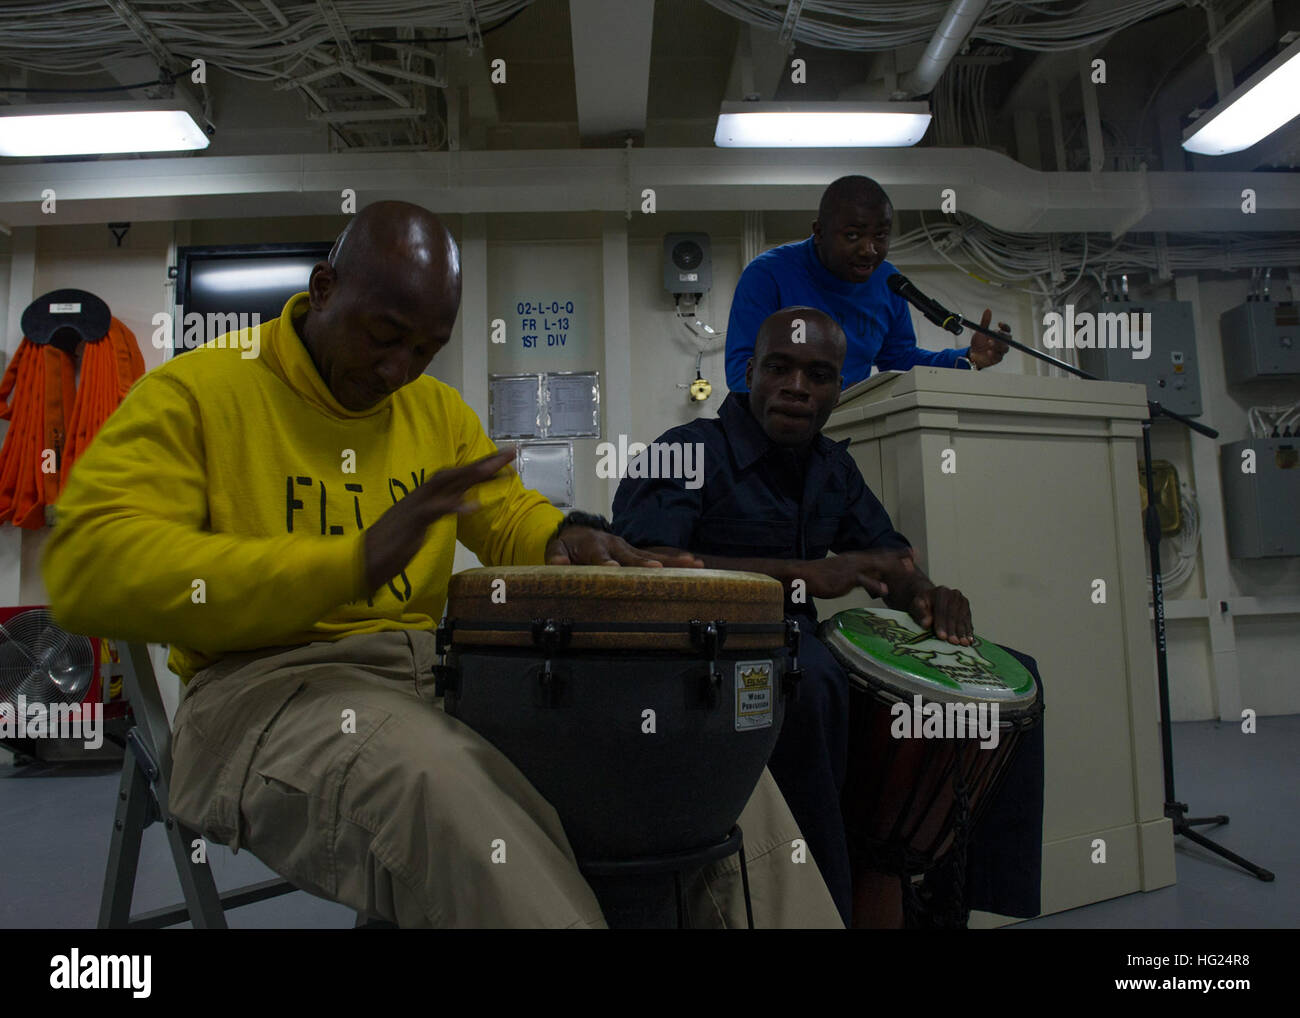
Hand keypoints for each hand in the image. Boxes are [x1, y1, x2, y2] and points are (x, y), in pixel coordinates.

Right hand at [363, 448, 514, 593]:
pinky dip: (452, 507)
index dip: (480, 467)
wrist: (358, 561)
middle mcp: (421, 496)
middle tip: (512, 452)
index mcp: (424, 497)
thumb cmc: (388, 547)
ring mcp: (415, 507)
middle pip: (457, 473)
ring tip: (498, 469)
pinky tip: (472, 507)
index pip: (456, 477)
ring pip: (447, 483)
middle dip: (485, 462)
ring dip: (473, 474)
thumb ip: (437, 511)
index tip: (504, 461)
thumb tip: (458, 502)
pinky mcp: (410, 522)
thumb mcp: (420, 526)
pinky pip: (433, 511)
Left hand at [546, 532, 703, 567]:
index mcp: (594, 546)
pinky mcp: (637, 554)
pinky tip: (693, 563)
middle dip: (645, 562)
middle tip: (657, 567)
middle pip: (632, 556)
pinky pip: (657, 558)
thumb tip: (557, 562)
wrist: (579, 532)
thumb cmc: (569, 544)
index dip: (606, 563)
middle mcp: (615, 546)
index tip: (614, 569)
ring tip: (692, 563)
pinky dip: (675, 561)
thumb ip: (556, 555)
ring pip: (651, 556)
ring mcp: (628, 549)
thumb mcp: (556, 548)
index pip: (600, 556)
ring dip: (671, 561)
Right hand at [801, 547, 915, 599]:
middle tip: (916, 556)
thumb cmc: (822, 577)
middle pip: (882, 556)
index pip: (879, 553)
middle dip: (899, 556)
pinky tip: (885, 590)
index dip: (895, 552)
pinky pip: (863, 581)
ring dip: (893, 566)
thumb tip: (876, 581)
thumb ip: (861, 576)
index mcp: (856, 559)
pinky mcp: (846, 579)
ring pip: (877, 565)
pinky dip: (875, 584)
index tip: (911, 552)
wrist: (804, 576)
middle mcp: (856, 560)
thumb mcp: (845, 575)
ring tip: (909, 569)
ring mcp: (852, 568)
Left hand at [907, 584, 973, 644]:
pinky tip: (970, 640)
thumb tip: (927, 623)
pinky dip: (969, 631)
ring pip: (963, 619)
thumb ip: (920, 613)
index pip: (941, 610)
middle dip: (953, 630)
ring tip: (963, 644)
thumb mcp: (916, 606)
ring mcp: (962, 600)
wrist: (930, 599)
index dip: (942, 624)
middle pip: (954, 615)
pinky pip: (968, 621)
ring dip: (963, 632)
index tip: (942, 637)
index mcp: (941, 592)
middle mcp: (954, 594)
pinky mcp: (967, 608)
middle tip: (953, 642)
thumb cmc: (922, 605)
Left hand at [968, 308, 1009, 368]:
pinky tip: (988, 352)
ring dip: (998, 345)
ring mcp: (1001, 351)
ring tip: (989, 342)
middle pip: (1008, 339)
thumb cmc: (978, 342)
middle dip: (1002, 336)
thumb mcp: (980, 331)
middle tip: (995, 333)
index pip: (1007, 330)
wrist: (972, 354)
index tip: (999, 324)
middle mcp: (1002, 343)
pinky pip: (999, 357)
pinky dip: (994, 354)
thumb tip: (988, 310)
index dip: (1005, 327)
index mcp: (1000, 335)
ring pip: (1005, 348)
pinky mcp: (997, 359)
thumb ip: (985, 322)